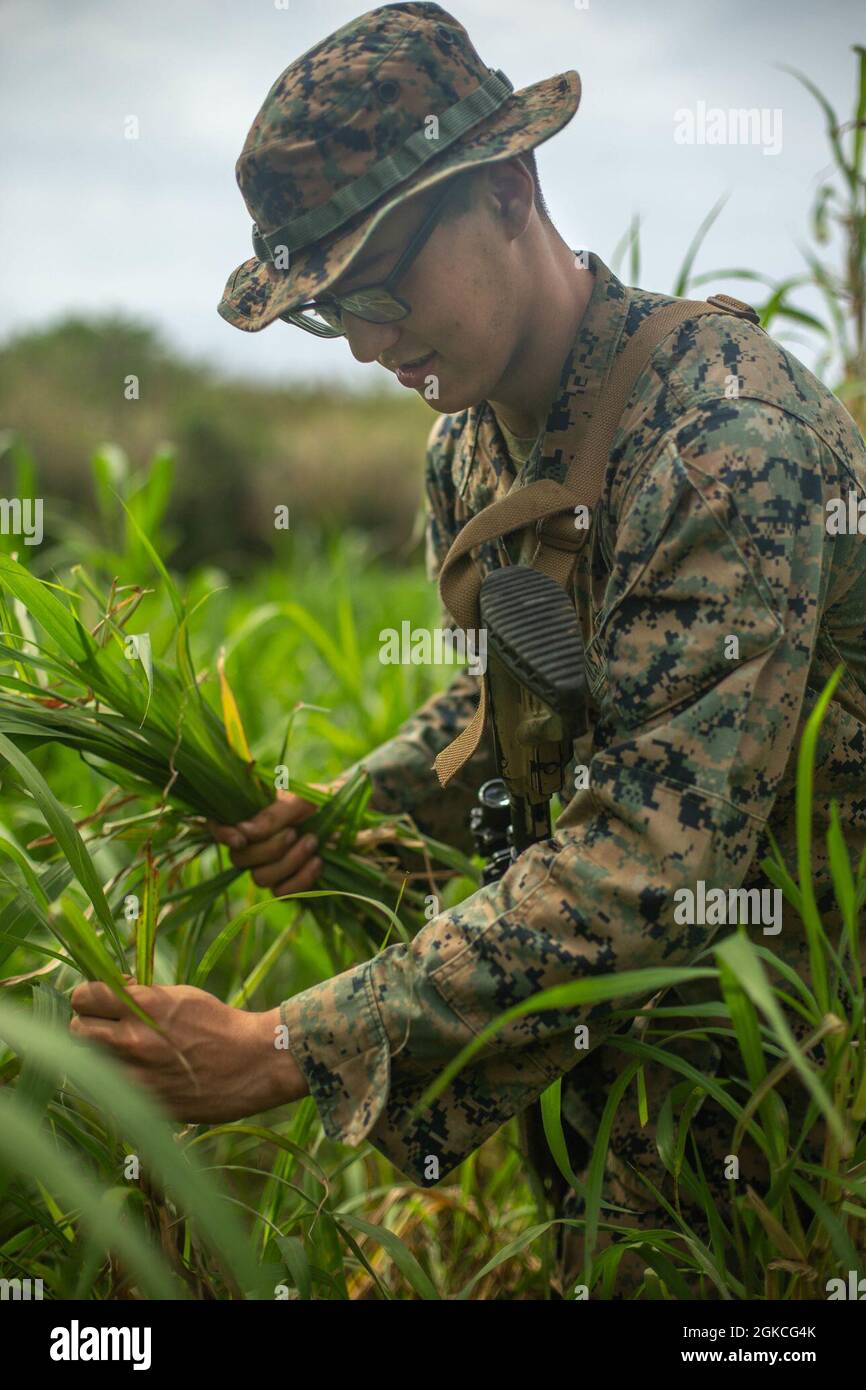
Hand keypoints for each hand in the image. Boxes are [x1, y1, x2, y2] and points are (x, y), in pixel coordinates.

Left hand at [69, 982, 307, 1122]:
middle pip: (76, 1030)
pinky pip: (109, 1092)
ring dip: (98, 1056)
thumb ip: (141, 996)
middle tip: (106, 1027)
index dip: (88, 996)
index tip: (98, 1001)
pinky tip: (138, 1076)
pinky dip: (116, 1083)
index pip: (83, 996)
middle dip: (88, 1025)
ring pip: (87, 1064)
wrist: (254, 1063)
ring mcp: (137, 1076)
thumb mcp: (180, 995)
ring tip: (121, 1053)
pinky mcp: (144, 1104)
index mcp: (144, 1006)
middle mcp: (134, 1041)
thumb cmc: (219, 1023)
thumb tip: (110, 994)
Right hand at [207, 785, 332, 897]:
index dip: (222, 834)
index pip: (218, 828)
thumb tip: (243, 833)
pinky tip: (317, 862)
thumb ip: (272, 815)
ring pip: (260, 878)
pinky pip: (282, 893)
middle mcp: (253, 846)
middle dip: (269, 848)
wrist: (348, 820)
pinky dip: (301, 879)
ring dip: (289, 862)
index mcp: (249, 819)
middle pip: (240, 859)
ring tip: (312, 842)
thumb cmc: (320, 803)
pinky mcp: (286, 886)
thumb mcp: (299, 801)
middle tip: (294, 832)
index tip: (240, 838)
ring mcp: (268, 868)